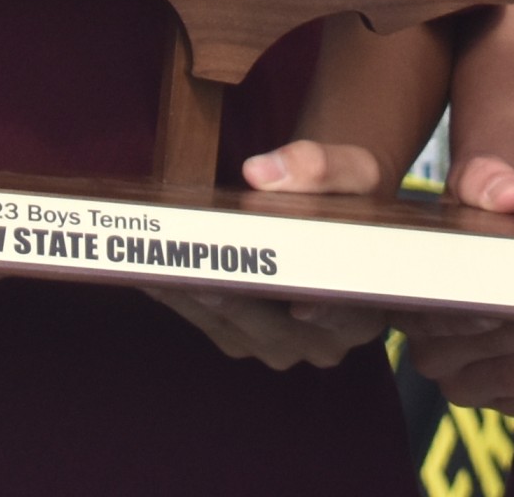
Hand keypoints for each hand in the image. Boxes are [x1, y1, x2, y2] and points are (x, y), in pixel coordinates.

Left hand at [147, 136, 392, 367]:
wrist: (323, 213)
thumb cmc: (346, 195)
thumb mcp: (354, 170)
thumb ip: (321, 167)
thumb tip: (261, 173)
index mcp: (365, 309)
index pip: (349, 315)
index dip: (326, 313)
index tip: (302, 304)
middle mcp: (322, 341)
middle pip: (279, 327)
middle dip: (241, 300)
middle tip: (208, 278)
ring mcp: (277, 345)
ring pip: (233, 327)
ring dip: (197, 298)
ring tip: (163, 266)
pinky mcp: (238, 337)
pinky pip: (204, 321)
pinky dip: (178, 295)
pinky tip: (147, 268)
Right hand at [392, 148, 513, 419]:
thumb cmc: (491, 211)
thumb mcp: (484, 181)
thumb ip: (486, 179)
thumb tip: (509, 195)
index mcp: (405, 298)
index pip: (439, 314)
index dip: (486, 304)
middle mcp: (425, 350)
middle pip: (482, 350)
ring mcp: (463, 382)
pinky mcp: (505, 400)